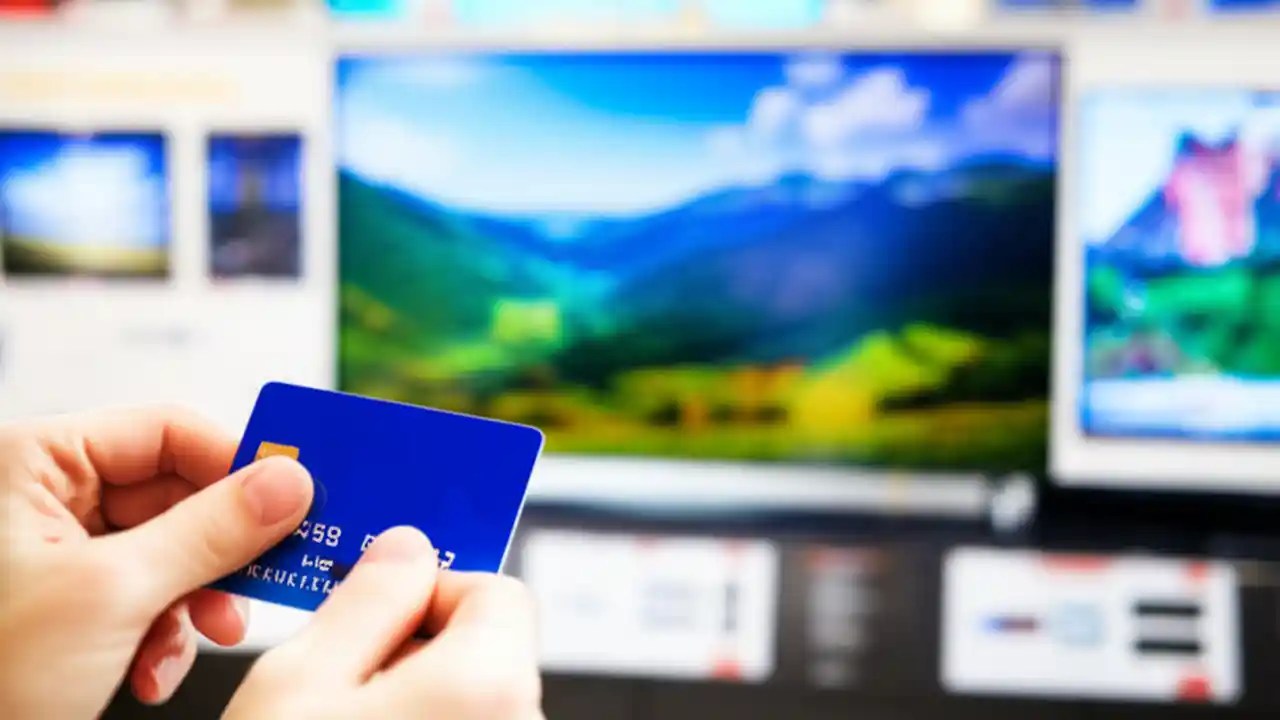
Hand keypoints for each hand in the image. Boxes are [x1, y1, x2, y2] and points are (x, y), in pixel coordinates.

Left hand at [0, 406, 313, 718]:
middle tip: (268, 573)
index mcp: (32, 464)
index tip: (294, 497)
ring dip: (195, 601)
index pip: (165, 430)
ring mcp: (56, 553)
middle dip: (217, 552)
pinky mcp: (71, 602)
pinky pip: (149, 594)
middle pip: (176, 494)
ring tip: (202, 636)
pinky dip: (165, 633)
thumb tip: (286, 485)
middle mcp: (43, 499)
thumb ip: (210, 532)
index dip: (235, 463)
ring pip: (171, 550)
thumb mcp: (112, 596)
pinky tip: (150, 669)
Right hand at [225, 527, 542, 719]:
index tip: (367, 611)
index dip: (429, 590)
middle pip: (488, 645)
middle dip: (416, 643)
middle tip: (341, 673)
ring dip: (415, 691)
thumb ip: (365, 600)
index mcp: (489, 682)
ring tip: (339, 715)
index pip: (497, 591)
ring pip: (473, 694)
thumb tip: (406, 547)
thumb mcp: (299, 682)